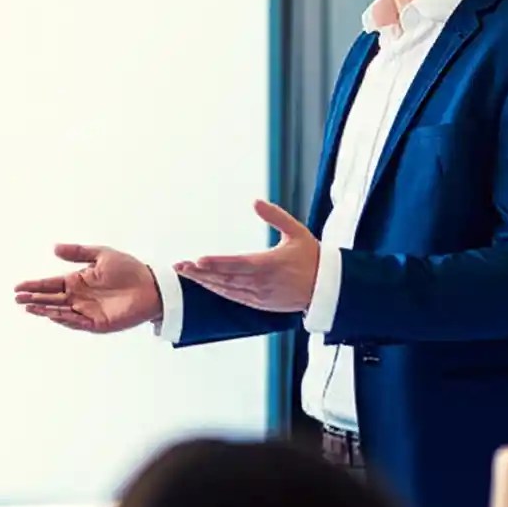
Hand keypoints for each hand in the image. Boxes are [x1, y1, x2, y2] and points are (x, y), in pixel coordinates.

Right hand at [14, 244, 161, 332]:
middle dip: (34, 298)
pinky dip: (64, 319)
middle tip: (17, 298)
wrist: (152, 286)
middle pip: (52, 298)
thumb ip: (78, 252)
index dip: (35, 285)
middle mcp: (80, 297)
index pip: (51, 284)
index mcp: (78, 281)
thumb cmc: (130, 269)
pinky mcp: (98, 323)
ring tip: (29, 307)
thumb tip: (54, 248)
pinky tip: (53, 314)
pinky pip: (77, 322)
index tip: (19, 286)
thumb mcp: (102, 255)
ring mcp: (87, 311)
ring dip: (45, 309)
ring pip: (61, 311)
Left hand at [174, 200, 318, 311]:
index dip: (217, 264)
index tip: (198, 260)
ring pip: (228, 290)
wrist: (327, 288)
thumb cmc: (311, 257)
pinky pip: (235, 298)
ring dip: (206, 282)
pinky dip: (219, 292)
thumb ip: (275, 216)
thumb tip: (255, 202)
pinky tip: (206, 284)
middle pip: (226, 279)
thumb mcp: (297, 232)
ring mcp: (261, 296)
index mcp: (270, 264)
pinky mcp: (261, 304)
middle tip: (180, 268)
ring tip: (186, 274)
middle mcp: (263, 282)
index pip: (237, 264)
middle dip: (201, 273)